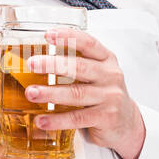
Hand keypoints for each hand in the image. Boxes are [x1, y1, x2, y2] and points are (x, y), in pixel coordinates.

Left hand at [24, 28, 146, 158]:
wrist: (127, 123)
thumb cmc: (103, 95)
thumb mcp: (96, 75)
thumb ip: (76, 65)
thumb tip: (37, 60)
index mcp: (107, 60)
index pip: (88, 43)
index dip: (69, 37)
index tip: (48, 35)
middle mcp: (110, 75)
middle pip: (79, 67)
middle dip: (53, 64)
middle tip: (32, 63)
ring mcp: (110, 97)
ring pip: (76, 93)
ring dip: (50, 93)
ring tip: (31, 93)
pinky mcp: (106, 117)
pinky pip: (77, 118)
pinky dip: (57, 120)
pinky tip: (42, 120)